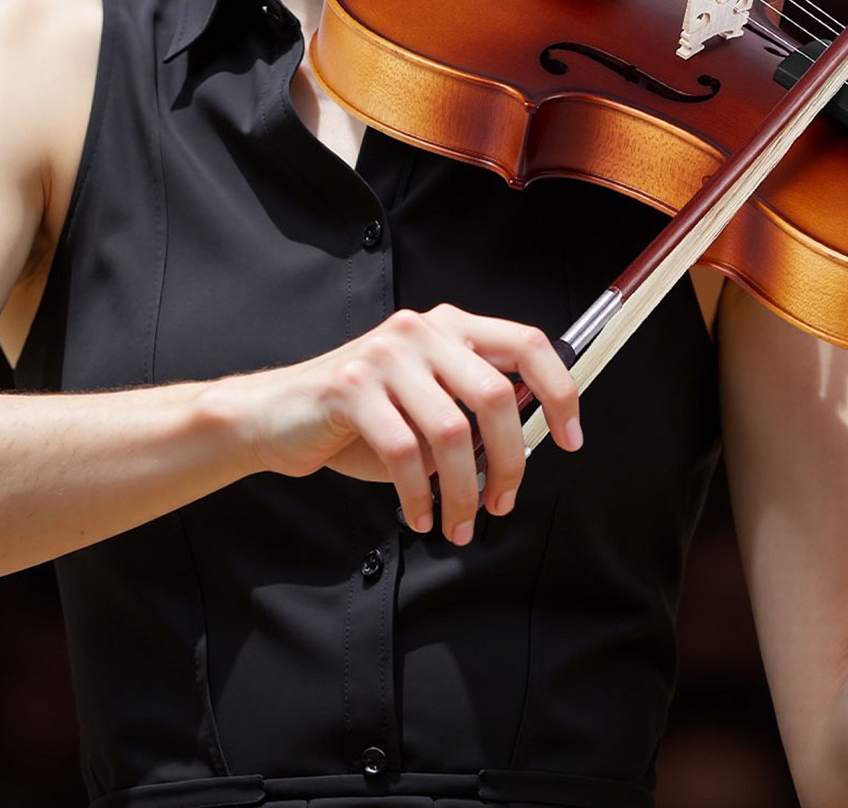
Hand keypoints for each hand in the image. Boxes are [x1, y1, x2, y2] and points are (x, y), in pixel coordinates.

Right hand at [229, 303, 582, 543]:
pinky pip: (404, 453)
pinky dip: (419, 495)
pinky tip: (419, 515)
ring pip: (452, 433)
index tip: (569, 439)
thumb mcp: (429, 402)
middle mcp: (423, 330)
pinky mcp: (351, 387)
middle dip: (511, 462)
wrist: (278, 416)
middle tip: (503, 503)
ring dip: (463, 491)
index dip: (559, 392)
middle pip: (497, 396)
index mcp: (452, 326)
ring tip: (459, 522)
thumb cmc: (363, 418)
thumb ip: (475, 410)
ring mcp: (386, 355)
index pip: (528, 343)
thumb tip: (530, 443)